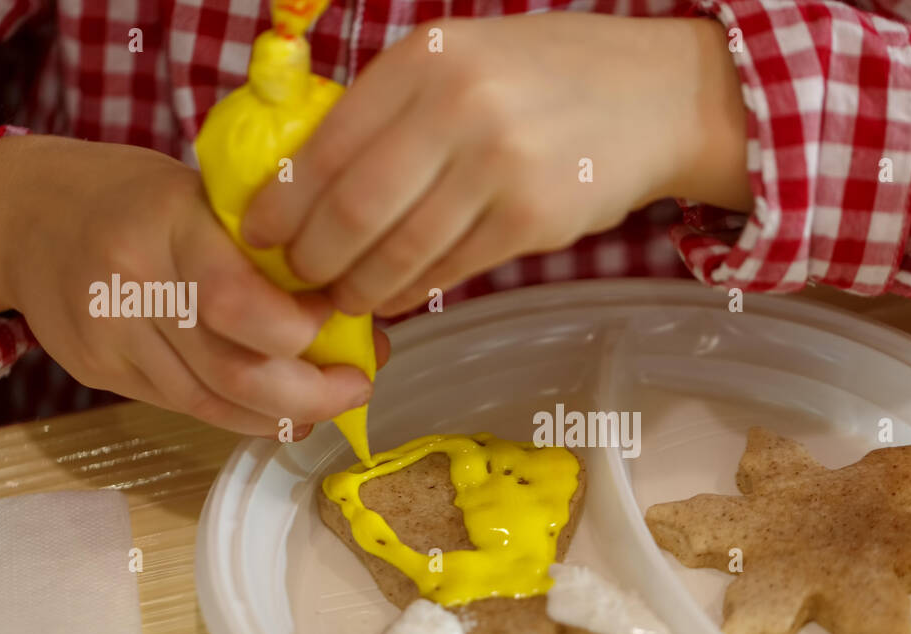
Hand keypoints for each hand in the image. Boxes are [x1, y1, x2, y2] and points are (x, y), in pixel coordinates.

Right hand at [0, 135, 388, 436]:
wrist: (25, 215)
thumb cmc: (138, 199)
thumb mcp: (203, 196)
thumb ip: (268, 253)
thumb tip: (356, 316)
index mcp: (169, 223)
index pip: (238, 300)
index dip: (303, 328)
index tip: (342, 316)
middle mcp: (132, 283)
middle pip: (233, 371)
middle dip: (312, 394)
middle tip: (358, 385)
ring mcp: (109, 335)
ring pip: (213, 404)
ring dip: (285, 414)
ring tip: (326, 401)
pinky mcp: (98, 371)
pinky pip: (186, 407)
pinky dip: (243, 416)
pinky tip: (277, 410)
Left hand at [241, 12, 749, 316]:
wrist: (652, 97)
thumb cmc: (544, 76)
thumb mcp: (461, 58)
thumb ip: (393, 106)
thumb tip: (311, 180)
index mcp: (426, 59)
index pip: (328, 145)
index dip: (283, 203)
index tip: (259, 236)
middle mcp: (460, 108)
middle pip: (357, 209)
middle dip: (314, 258)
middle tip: (299, 280)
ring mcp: (501, 167)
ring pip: (403, 250)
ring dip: (361, 286)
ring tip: (343, 298)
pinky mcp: (534, 219)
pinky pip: (452, 268)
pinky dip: (414, 290)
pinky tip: (395, 297)